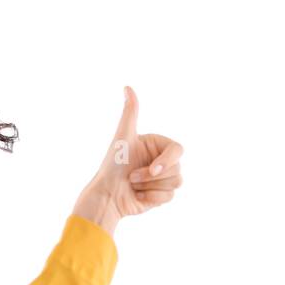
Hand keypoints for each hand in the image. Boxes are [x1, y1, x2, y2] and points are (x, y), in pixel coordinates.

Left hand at [72, 86, 183, 233]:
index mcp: (158, 145)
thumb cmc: (113, 165)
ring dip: (150, 186)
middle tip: (131, 177)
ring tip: (133, 184)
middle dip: (151, 177)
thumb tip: (127, 87)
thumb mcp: (123, 137)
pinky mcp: (162, 195)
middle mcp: (162, 160)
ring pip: (176, 183)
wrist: (106, 196)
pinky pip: (169, 197)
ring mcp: (163, 178)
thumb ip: (130, 113)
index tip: (153, 169)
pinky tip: (138, 195)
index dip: (167, 161)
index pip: (177, 150)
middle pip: (177, 169)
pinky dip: (152, 198)